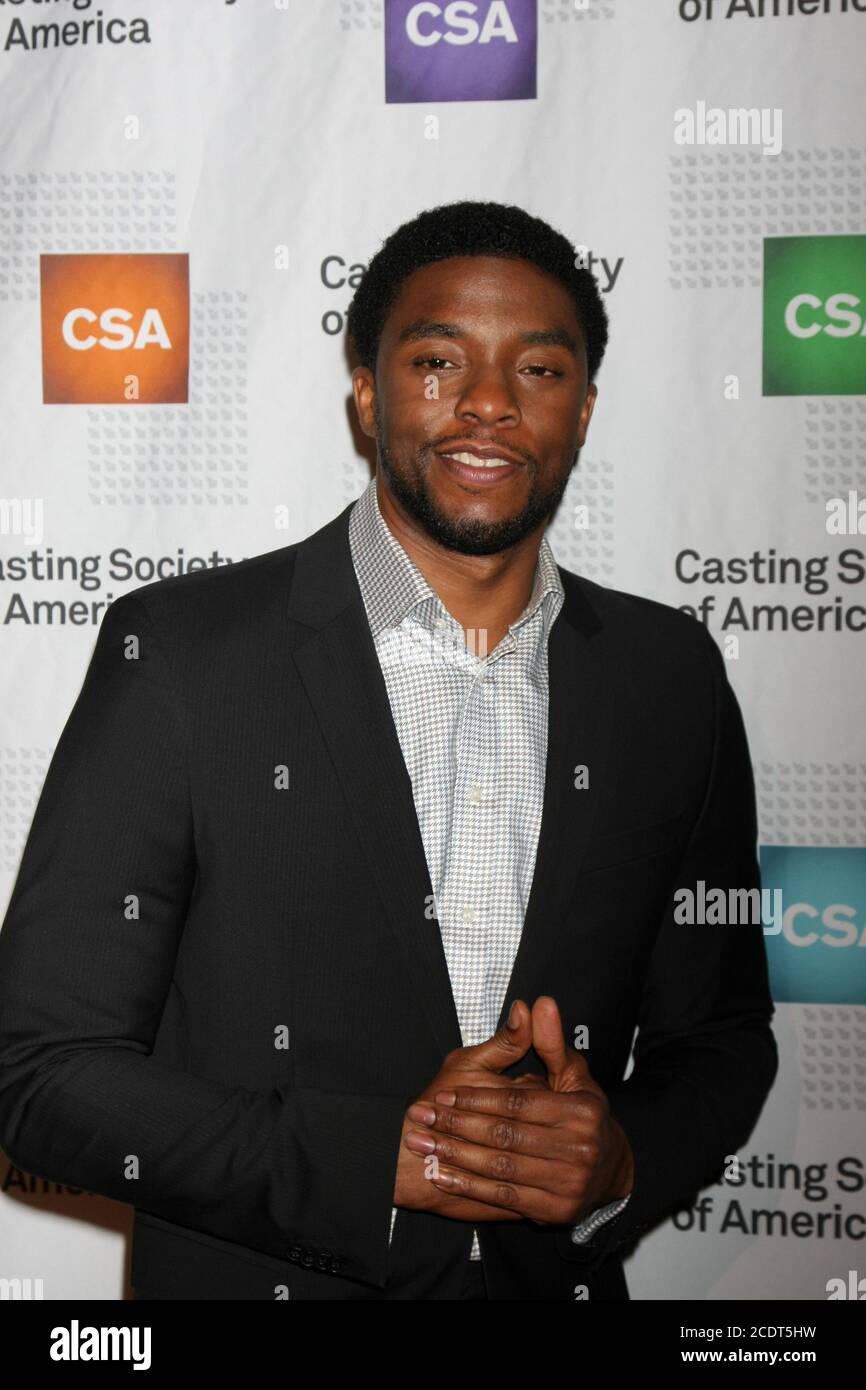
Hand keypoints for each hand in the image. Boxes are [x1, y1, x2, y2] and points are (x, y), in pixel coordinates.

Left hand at [405, 996, 634, 1226]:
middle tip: (424, 1116)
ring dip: (457, 1156)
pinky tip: (444, 1175)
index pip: (517, 1102)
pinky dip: (469, 1187)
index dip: (477, 1098)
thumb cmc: (581, 1114)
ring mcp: (569, 1183)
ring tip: (425, 1144)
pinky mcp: (555, 1211)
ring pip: (500, 1166)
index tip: (444, 1093)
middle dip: (458, 1125)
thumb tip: (538, 1002)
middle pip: (505, 1134)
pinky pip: (504, 1197)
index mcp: (582, 1111)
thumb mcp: (571, 1073)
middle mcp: (580, 1149)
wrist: (610, 1170)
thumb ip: (549, 1040)